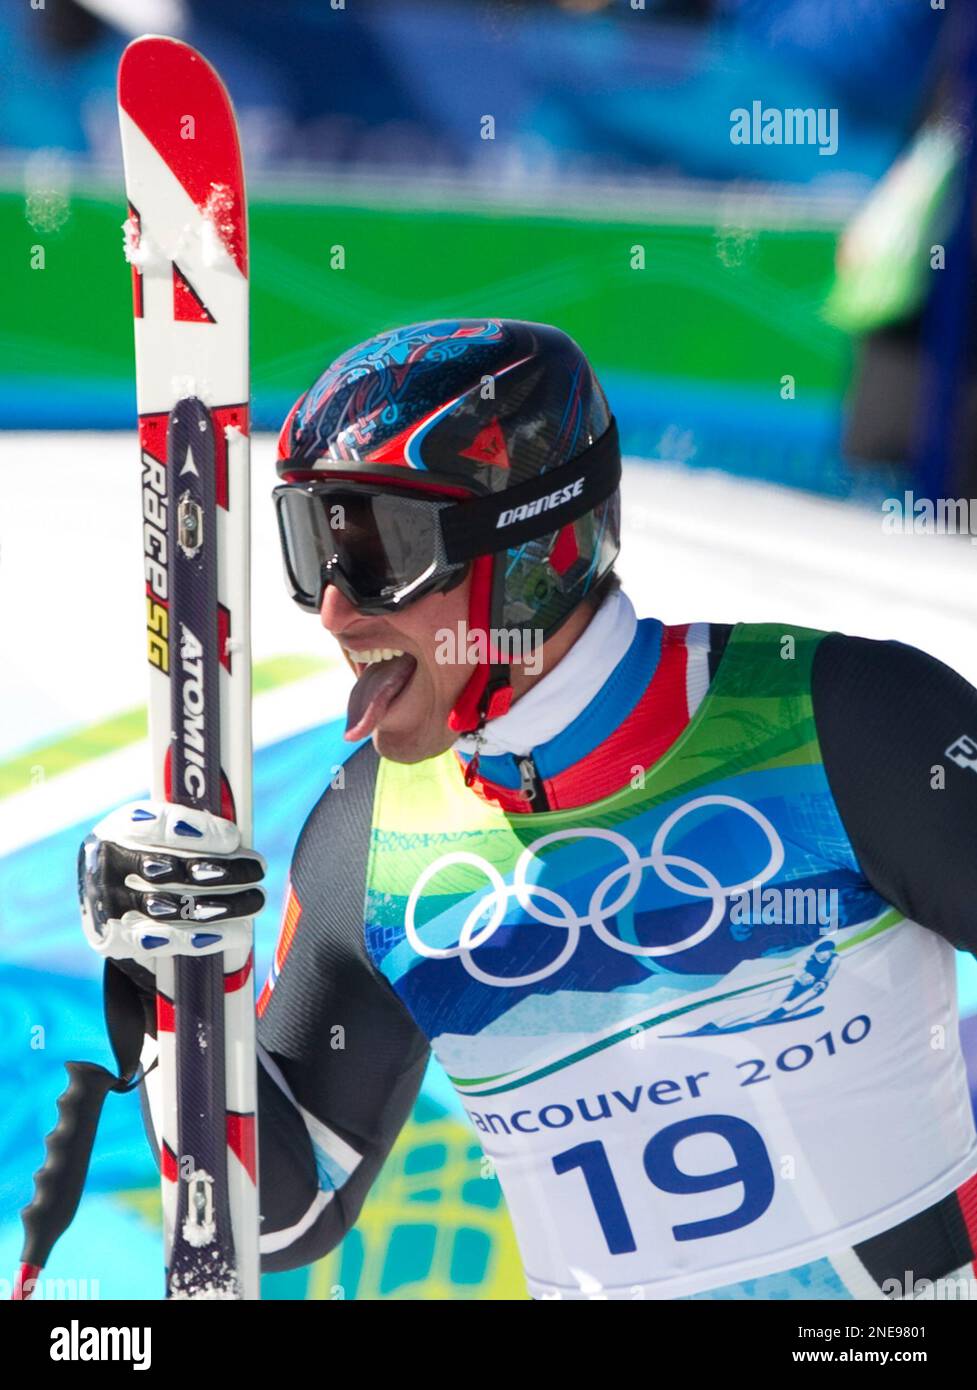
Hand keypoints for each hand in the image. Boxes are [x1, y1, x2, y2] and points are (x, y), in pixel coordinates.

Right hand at [78, 801, 264, 963]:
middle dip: (221, 869)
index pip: (156, 824)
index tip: (234, 838)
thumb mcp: (160, 838)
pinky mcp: (113, 940)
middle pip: (169, 868)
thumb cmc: (151, 860)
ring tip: (256, 900)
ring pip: (171, 906)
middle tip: (257, 869)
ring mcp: (106, 904)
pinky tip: (238, 932)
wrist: (110, 908)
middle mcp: (106, 864)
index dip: (196, 830)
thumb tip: (238, 841)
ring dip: (222, 905)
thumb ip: (192, 835)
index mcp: (119, 828)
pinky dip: (205, 937)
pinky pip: (166, 940)